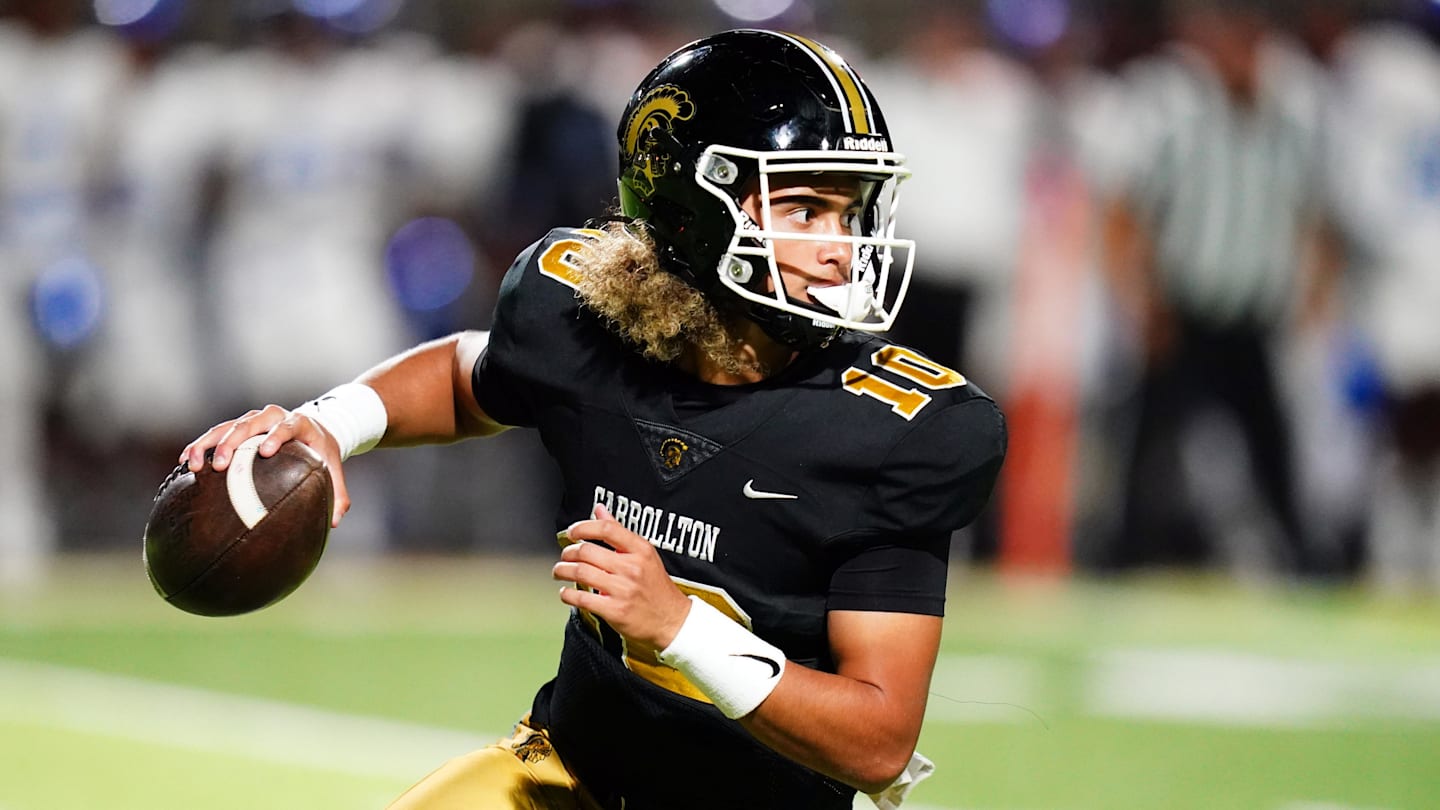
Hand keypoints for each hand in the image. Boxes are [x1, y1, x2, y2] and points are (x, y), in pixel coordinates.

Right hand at [179, 404, 350, 526]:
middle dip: (233, 442)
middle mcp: (273, 416)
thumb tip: (335, 522)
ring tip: (195, 464)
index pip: (286, 426)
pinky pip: (217, 432)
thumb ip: (338, 495)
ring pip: (227, 426)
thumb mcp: (333, 469)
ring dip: (209, 443)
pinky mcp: (239, 425)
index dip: (276, 436)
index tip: (266, 451)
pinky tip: (187, 461)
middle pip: (250, 424)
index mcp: (299, 423)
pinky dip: (202, 444)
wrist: (314, 428)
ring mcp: (254, 419)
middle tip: (220, 464)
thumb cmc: (323, 452)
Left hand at [552, 504, 691, 649]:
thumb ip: (619, 532)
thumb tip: (599, 509)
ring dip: (562, 571)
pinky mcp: (615, 611)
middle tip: (565, 556)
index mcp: (640, 550)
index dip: (583, 527)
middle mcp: (632, 568)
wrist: (672, 621)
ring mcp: (623, 590)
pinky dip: (567, 594)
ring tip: (559, 571)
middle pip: (587, 551)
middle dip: (568, 552)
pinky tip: (566, 593)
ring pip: (580, 572)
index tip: (573, 532)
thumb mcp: (644, 555)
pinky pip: (582, 598)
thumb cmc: (656, 588)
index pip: (607, 529)